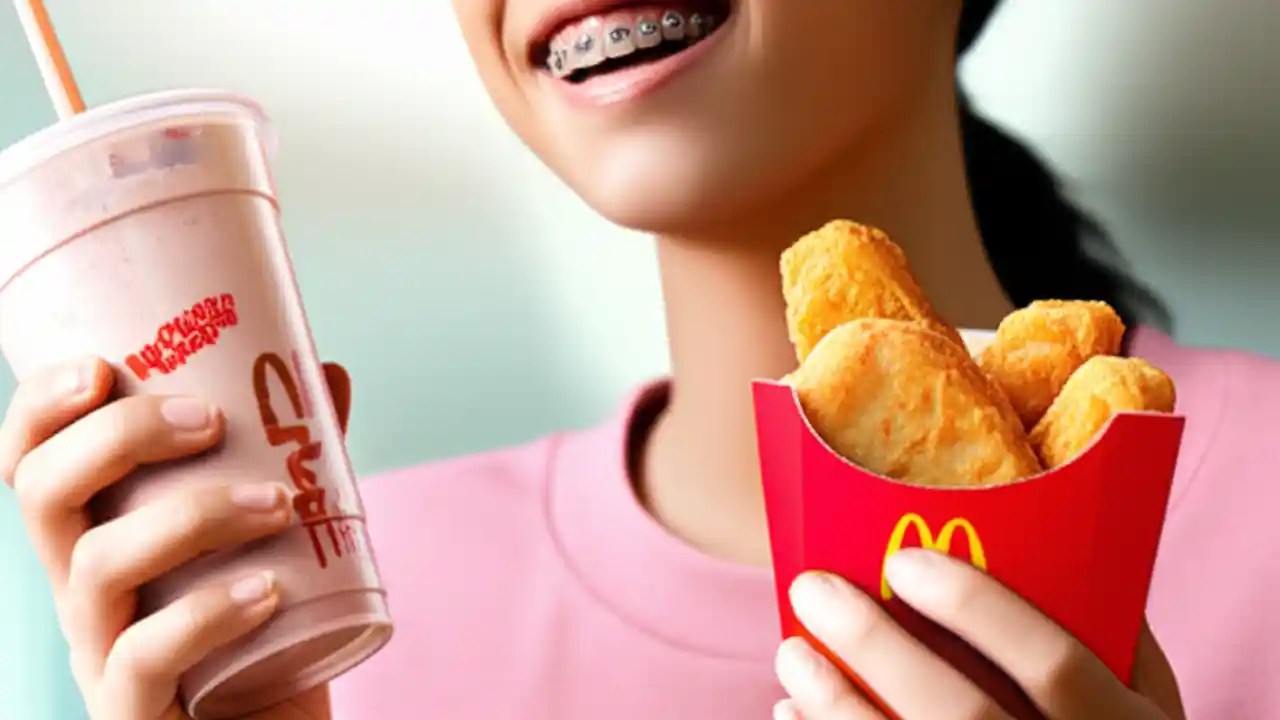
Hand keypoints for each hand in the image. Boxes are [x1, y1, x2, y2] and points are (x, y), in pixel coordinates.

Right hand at [1, 358, 352, 719]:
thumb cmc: (265, 631)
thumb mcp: (273, 536)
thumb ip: (295, 458)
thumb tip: (328, 375)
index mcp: (98, 540)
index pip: (31, 465)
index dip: (40, 410)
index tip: (101, 365)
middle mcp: (83, 594)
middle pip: (43, 496)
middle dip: (118, 438)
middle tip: (211, 419)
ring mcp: (99, 654)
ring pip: (95, 569)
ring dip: (189, 517)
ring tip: (277, 503)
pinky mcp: (135, 712)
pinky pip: (143, 660)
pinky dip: (206, 616)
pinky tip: (268, 590)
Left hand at [772, 549, 1184, 719]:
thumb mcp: (1142, 698)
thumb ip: (1103, 632)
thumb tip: (1036, 534)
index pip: (1056, 666)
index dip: (980, 610)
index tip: (903, 560)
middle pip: (964, 715)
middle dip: (879, 647)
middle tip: (815, 590)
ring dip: (838, 704)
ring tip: (794, 651)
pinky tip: (793, 713)